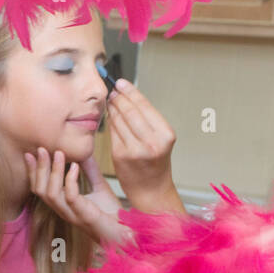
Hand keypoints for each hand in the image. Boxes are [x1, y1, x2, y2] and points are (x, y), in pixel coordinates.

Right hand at [24, 147, 129, 245]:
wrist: (126, 232)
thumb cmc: (111, 213)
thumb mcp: (98, 185)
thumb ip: (89, 170)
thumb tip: (83, 151)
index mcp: (63, 205)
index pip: (41, 188)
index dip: (33, 172)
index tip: (30, 154)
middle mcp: (64, 211)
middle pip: (41, 191)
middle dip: (38, 169)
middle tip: (41, 149)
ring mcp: (73, 215)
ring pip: (51, 194)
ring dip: (52, 172)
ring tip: (58, 153)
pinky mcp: (85, 216)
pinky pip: (71, 197)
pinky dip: (70, 180)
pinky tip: (74, 167)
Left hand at [105, 79, 184, 214]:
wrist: (151, 190)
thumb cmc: (154, 163)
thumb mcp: (159, 139)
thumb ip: (146, 119)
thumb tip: (128, 96)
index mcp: (165, 134)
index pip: (144, 106)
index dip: (130, 91)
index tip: (121, 82)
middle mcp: (151, 142)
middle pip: (130, 110)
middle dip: (118, 97)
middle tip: (112, 89)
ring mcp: (134, 149)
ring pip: (118, 120)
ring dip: (112, 107)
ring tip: (110, 100)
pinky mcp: (120, 156)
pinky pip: (112, 132)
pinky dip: (110, 122)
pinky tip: (109, 116)